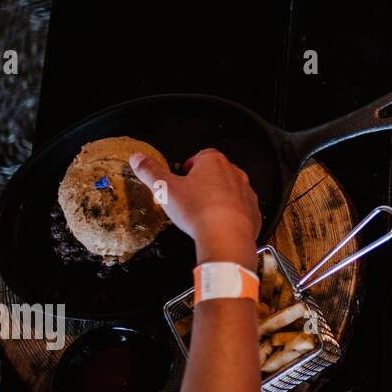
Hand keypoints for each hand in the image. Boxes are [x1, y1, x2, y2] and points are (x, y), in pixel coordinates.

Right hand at [130, 148, 260, 268]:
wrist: (226, 236)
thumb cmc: (199, 211)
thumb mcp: (165, 189)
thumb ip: (150, 171)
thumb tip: (138, 159)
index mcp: (213, 162)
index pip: (201, 155)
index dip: (189, 166)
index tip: (181, 177)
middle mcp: (234, 173)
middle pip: (216, 171)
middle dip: (203, 181)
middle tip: (189, 196)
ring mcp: (246, 191)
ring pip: (230, 189)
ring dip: (218, 197)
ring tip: (202, 211)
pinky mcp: (252, 210)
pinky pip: (240, 208)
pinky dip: (230, 213)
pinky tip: (217, 223)